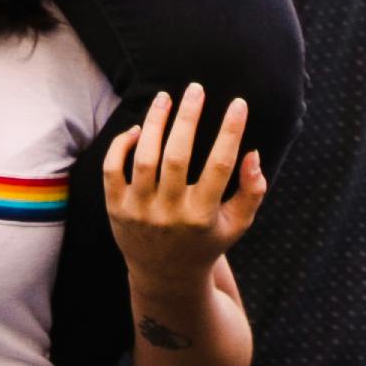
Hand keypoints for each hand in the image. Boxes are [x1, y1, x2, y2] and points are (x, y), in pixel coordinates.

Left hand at [105, 87, 265, 290]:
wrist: (165, 277)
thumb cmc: (206, 241)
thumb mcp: (237, 224)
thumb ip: (252, 191)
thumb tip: (252, 153)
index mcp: (202, 217)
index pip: (219, 167)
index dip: (230, 132)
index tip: (239, 103)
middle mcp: (169, 214)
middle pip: (176, 156)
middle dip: (188, 117)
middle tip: (196, 89)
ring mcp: (139, 211)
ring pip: (144, 158)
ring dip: (155, 122)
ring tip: (166, 97)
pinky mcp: (116, 208)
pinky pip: (113, 168)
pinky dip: (123, 144)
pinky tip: (139, 129)